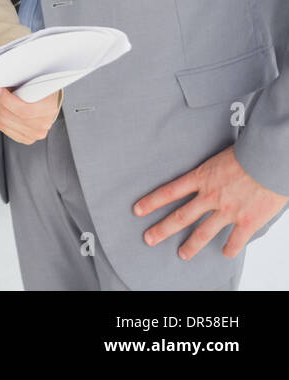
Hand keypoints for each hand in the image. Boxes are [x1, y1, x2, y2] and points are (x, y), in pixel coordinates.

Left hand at [0, 85, 59, 144]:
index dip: (6, 99)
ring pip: (3, 124)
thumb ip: (24, 84)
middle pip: (9, 116)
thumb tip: (6, 83)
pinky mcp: (26, 138)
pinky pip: (4, 129)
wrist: (49, 103)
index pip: (24, 110)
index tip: (1, 89)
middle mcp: (42, 124)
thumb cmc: (42, 91)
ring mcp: (34, 134)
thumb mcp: (37, 82)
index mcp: (48, 109)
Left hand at [133, 145, 288, 259]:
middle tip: (148, 239)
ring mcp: (228, 210)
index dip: (151, 202)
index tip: (137, 210)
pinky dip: (229, 249)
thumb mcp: (218, 158)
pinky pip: (235, 241)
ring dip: (190, 246)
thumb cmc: (248, 153)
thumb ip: (209, 172)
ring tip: (181, 254)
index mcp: (201, 177)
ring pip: (203, 232)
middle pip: (180, 216)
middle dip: (162, 230)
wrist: (271, 159)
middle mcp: (210, 196)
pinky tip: (224, 253)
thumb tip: (205, 177)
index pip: (169, 191)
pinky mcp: (247, 221)